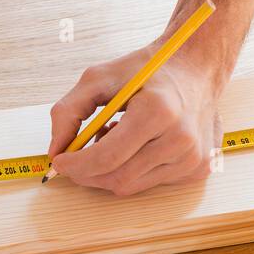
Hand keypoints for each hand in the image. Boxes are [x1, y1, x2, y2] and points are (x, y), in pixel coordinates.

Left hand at [47, 45, 223, 195]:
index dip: (77, 164)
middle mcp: (181, 139)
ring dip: (110, 169)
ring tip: (113, 139)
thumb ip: (69, 111)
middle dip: (88, 172)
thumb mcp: (100, 77)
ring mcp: (193, 158)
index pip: (108, 157)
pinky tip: (136, 146)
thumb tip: (55, 150)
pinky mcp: (198, 169)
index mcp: (158, 111)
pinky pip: (150, 183)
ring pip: (131, 186)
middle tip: (76, 155)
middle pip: (117, 178)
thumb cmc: (147, 70)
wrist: (197, 68)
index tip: (58, 161)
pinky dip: (133, 170)